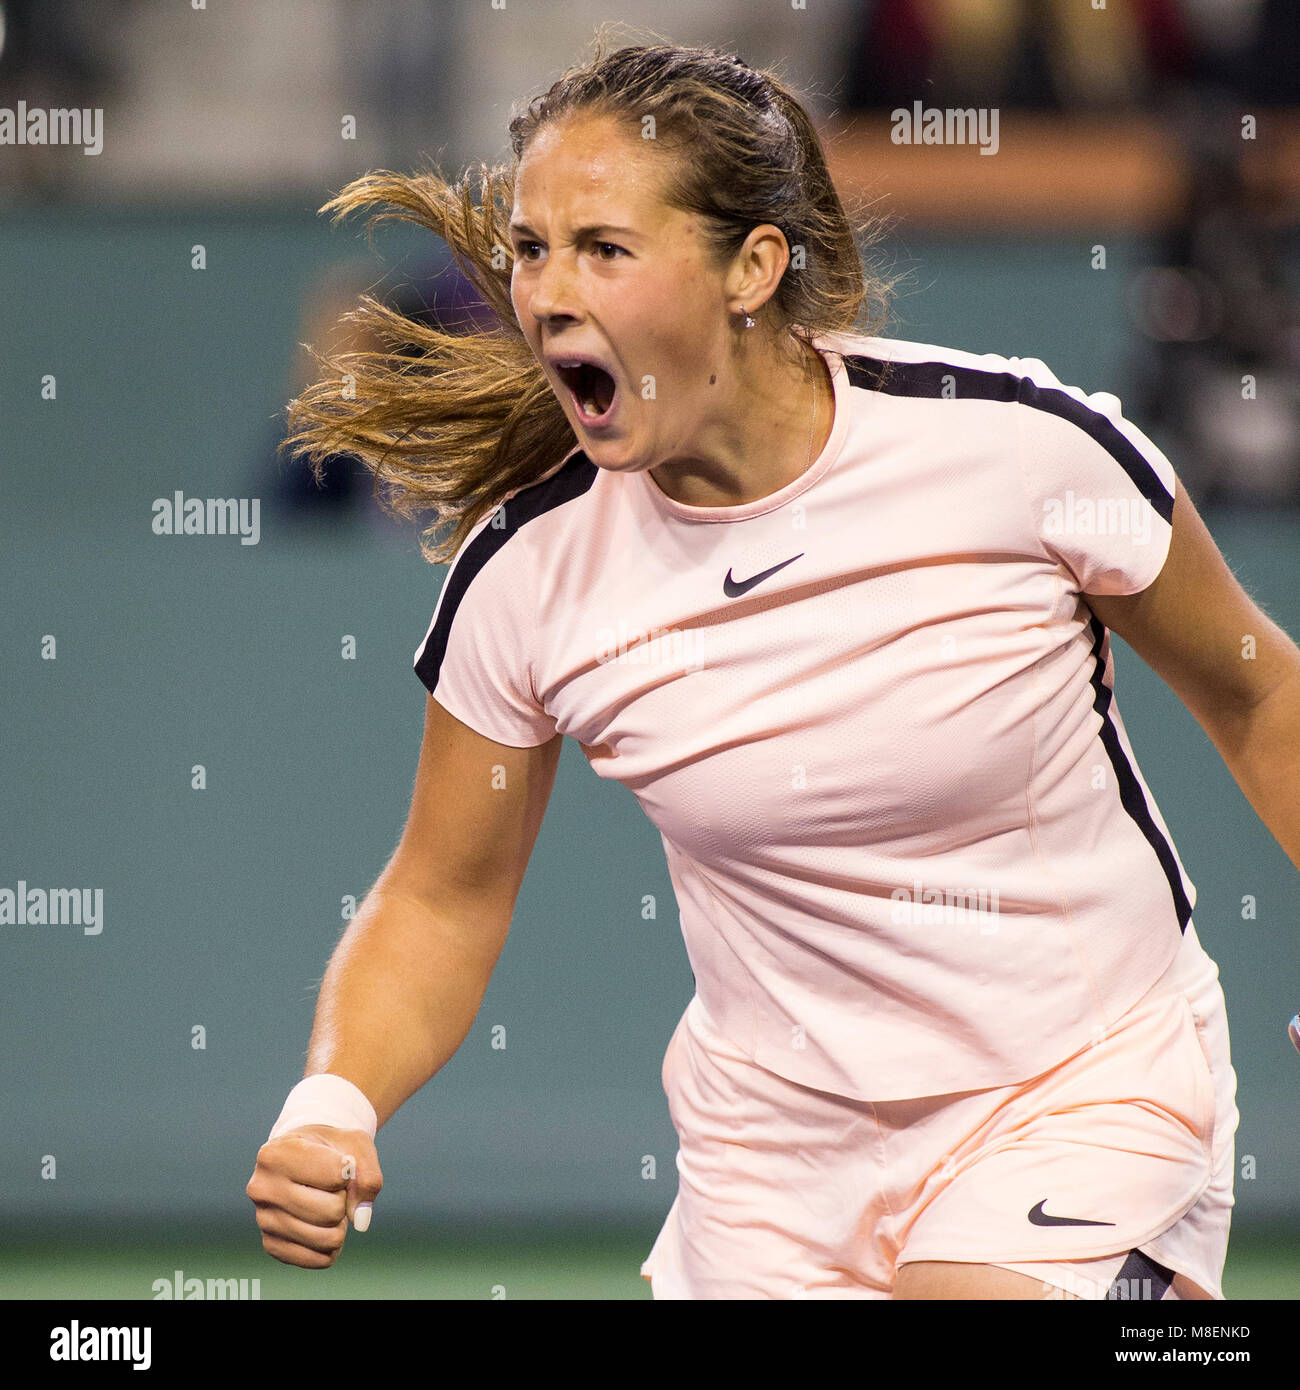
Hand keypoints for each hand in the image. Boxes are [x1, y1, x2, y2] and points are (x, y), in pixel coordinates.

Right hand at [246, 1125, 382, 1267]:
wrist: (303, 1157)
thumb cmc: (330, 1149)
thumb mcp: (356, 1145)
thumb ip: (368, 1177)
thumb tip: (359, 1221)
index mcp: (276, 1154)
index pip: (337, 1175)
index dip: (348, 1170)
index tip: (337, 1161)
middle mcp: (262, 1188)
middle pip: (331, 1212)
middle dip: (344, 1200)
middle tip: (332, 1187)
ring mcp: (263, 1220)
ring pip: (327, 1238)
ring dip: (339, 1223)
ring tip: (326, 1202)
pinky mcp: (271, 1245)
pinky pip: (319, 1259)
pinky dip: (332, 1245)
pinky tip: (321, 1223)